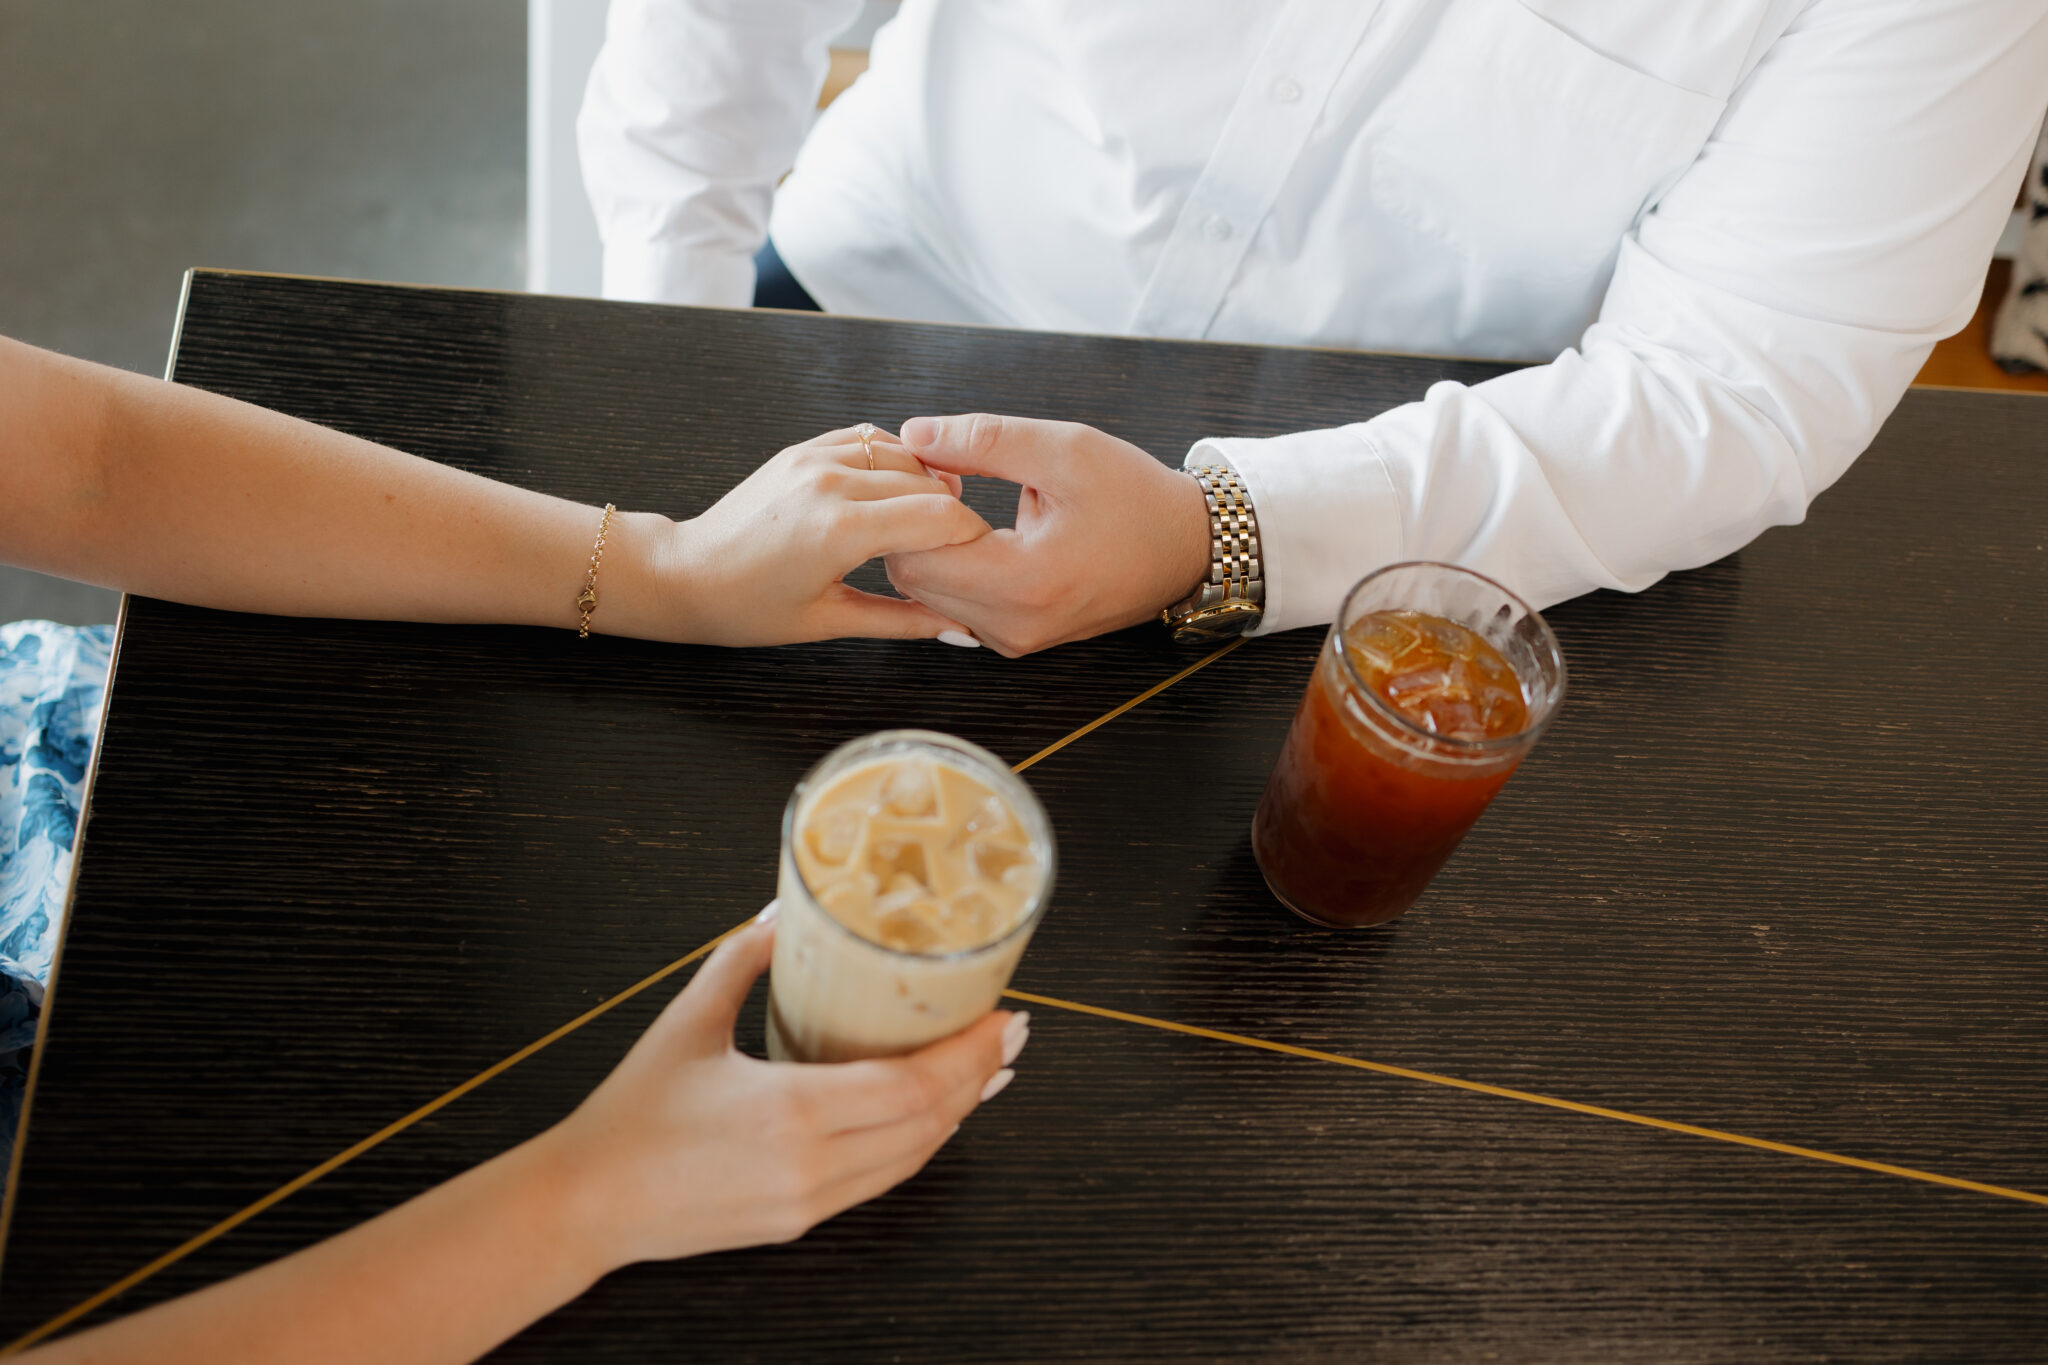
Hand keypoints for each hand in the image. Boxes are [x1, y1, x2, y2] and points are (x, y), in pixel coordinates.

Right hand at [542, 912, 1028, 1271]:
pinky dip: (918, 1141)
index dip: (968, 1053)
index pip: (913, 1086)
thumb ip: (744, 958)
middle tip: (1011, 1034)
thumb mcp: (689, 1019)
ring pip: (912, 1158)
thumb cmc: (630, 1115)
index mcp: (792, 1111)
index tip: (1001, 1017)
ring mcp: (809, 1201)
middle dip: (979, 1076)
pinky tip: (933, 1113)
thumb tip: (784, 912)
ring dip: (956, 1112)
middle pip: (928, 1123)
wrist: (587, 1203)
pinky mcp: (799, 1220)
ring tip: (988, 1068)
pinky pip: (880, 1178)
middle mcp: (812, 1165)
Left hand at [641, 425, 990, 645]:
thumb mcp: (829, 620)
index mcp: (839, 530)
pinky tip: (900, 489)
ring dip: (928, 484)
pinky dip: (896, 459)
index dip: (972, 536)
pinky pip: (870, 439)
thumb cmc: (747, 607)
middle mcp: (831, 483)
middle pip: (930, 485)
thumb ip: (902, 619)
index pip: (939, 516)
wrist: (685, 574)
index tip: (979, 557)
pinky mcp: (804, 449)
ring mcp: (815, 459)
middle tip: (960, 549)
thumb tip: (959, 631)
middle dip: (954, 515)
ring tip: (931, 521)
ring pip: (905, 456)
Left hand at [882, 414, 1211, 655]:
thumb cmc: (1136, 498)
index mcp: (1027, 582)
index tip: (941, 467)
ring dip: (929, 546)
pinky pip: (954, 605)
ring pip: (927, 596)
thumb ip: (984, 440)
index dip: (912, 505)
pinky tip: (976, 530)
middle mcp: (1015, 626)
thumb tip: (913, 435)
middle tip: (945, 478)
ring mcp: (1014, 640)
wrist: (1185, 549)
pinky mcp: (1016, 640)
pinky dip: (950, 567)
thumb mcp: (1065, 450)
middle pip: (911, 580)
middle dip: (913, 526)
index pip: (916, 555)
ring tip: (962, 499)